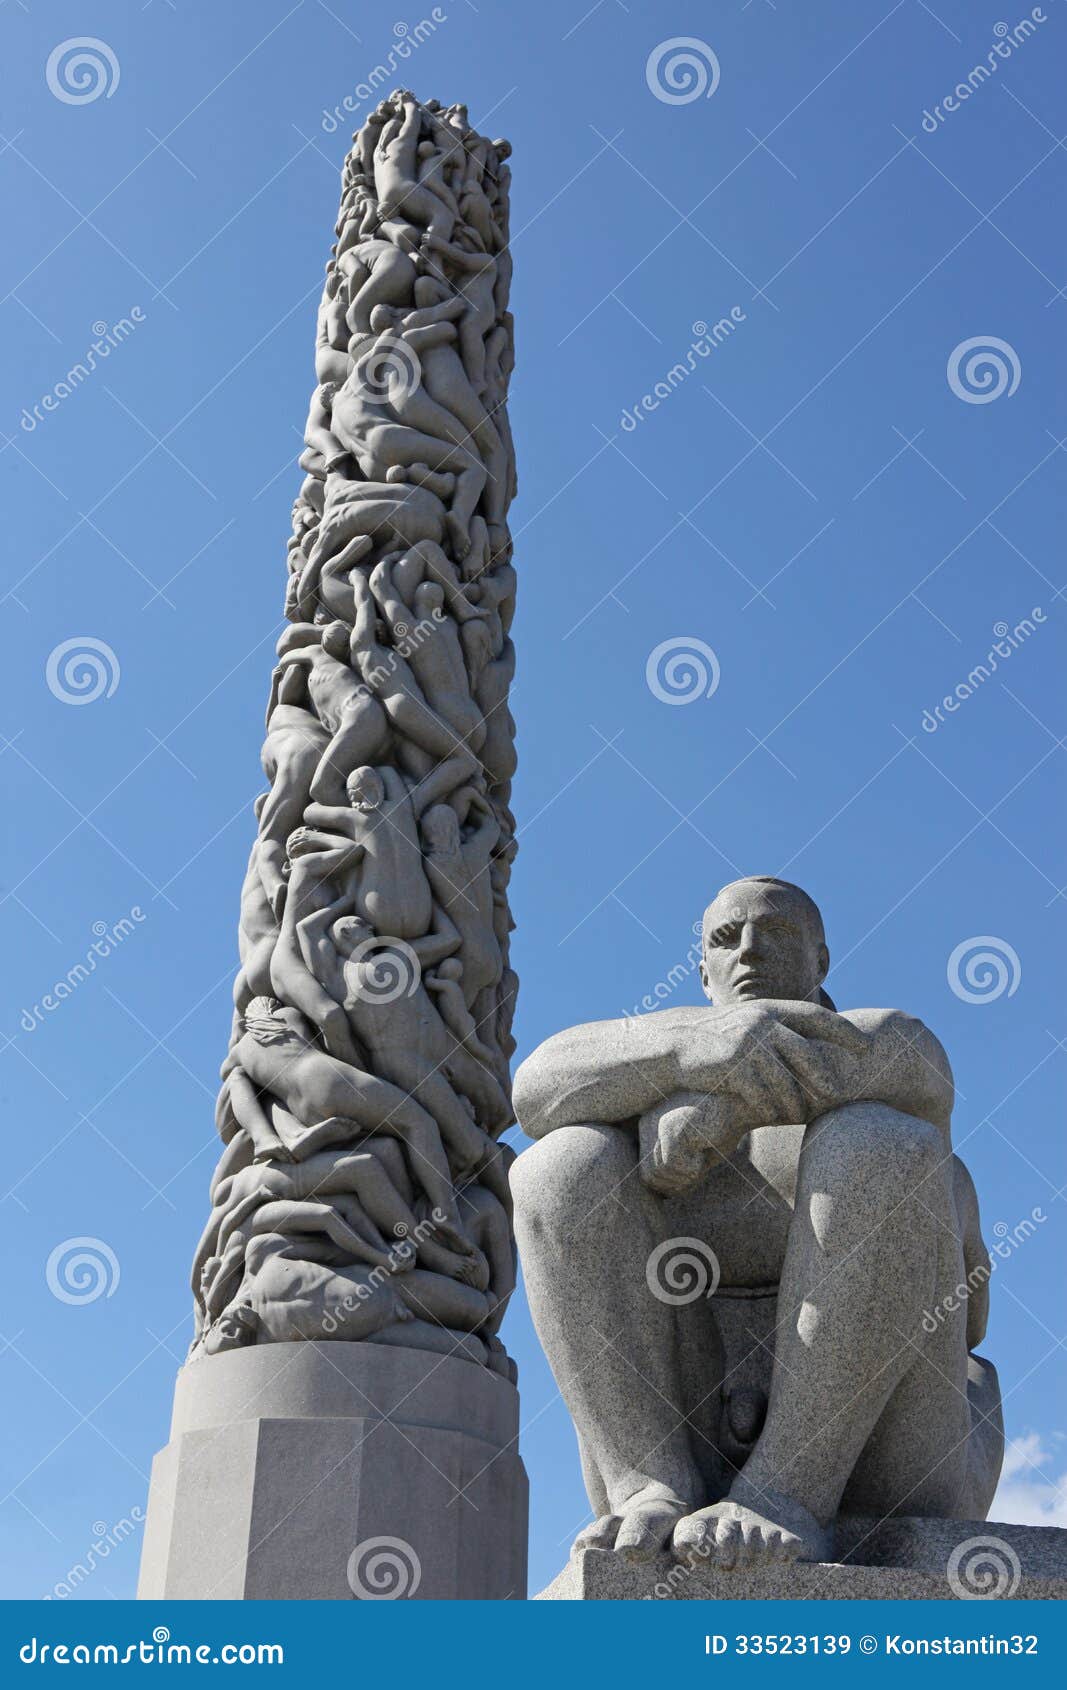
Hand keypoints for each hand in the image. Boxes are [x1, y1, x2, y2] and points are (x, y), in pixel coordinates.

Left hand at [639, 1091, 742, 1196]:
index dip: (672, 1184)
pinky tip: (705, 1146)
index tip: (695, 1172)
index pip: (647, 1174)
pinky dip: (693, 1166)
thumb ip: (677, 1169)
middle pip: (649, 1177)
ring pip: (659, 1173)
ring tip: (703, 1153)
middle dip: (677, 1182)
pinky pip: (672, 1165)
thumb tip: (665, 1195)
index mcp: (649, 1128)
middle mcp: (647, 1124)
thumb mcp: (695, 1151)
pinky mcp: (670, 1127)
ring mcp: (657, 1124)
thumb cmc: (721, 1126)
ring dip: (686, 1174)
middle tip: (700, 1166)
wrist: (740, 1100)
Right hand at [677, 1001, 867, 1126]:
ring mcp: (746, 1045)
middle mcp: (761, 1023)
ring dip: (795, 1102)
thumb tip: (816, 1049)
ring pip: (784, 1080)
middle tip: (839, 1094)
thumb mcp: (750, 1026)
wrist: (676, 1043)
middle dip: (823, 1074)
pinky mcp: (732, 1068)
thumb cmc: (721, 1039)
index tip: (867, 1045)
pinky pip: (760, 1095)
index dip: (843, 1030)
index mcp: (769, 1010)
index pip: (815, 1016)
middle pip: (804, 1051)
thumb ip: (778, 1031)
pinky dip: (769, 1109)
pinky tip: (772, 1117)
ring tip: (800, 1116)